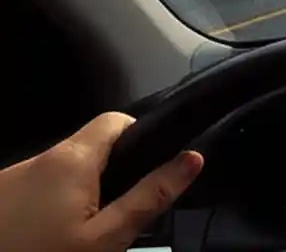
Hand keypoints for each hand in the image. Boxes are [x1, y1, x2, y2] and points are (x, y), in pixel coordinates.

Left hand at [0, 112, 203, 251]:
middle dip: (108, 178)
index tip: (150, 168)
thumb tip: (192, 160)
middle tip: (115, 217)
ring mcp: (10, 178)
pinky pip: (33, 191)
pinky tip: (47, 237)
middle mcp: (37, 160)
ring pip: (61, 174)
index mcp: (71, 160)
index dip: (141, 137)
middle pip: (89, 150)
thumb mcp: (107, 238)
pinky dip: (47, 207)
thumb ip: (150, 197)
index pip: (116, 120)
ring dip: (76, 195)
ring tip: (77, 234)